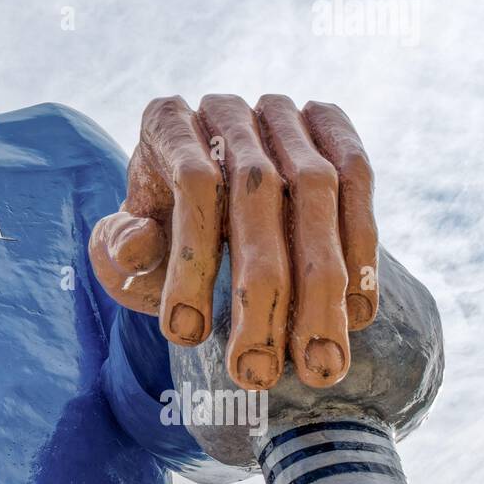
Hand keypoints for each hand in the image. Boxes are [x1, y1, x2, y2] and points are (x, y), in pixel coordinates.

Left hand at [89, 95, 377, 389]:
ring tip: (320, 366)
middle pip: (259, 191)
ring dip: (323, 286)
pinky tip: (355, 316)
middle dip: (263, 293)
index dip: (193, 262)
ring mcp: (283, 113)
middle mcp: (228, 109)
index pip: (193, 184)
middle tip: (257, 374)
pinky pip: (359, 180)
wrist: (206, 200)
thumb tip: (134, 247)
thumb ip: (122, 247)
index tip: (185, 338)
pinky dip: (361, 250)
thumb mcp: (127, 245)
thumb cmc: (159, 231)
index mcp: (166, 123)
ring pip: (317, 190)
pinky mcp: (331, 129)